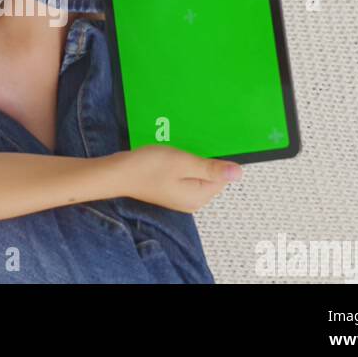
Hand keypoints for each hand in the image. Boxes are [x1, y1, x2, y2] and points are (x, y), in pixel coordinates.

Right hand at [115, 145, 241, 212]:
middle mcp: (193, 202)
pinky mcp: (172, 193)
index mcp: (199, 197)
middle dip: (200, 162)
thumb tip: (239, 173)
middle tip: (180, 155)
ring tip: (172, 158)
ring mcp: (182, 199)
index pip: (222, 177)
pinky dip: (180, 167)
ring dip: (189, 163)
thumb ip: (212, 169)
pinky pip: (186, 178)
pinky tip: (167, 162)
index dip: (211, 161)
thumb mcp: (183, 163)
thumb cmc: (148, 167)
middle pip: (211, 178)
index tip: (193, 154)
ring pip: (198, 176)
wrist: (118, 173)